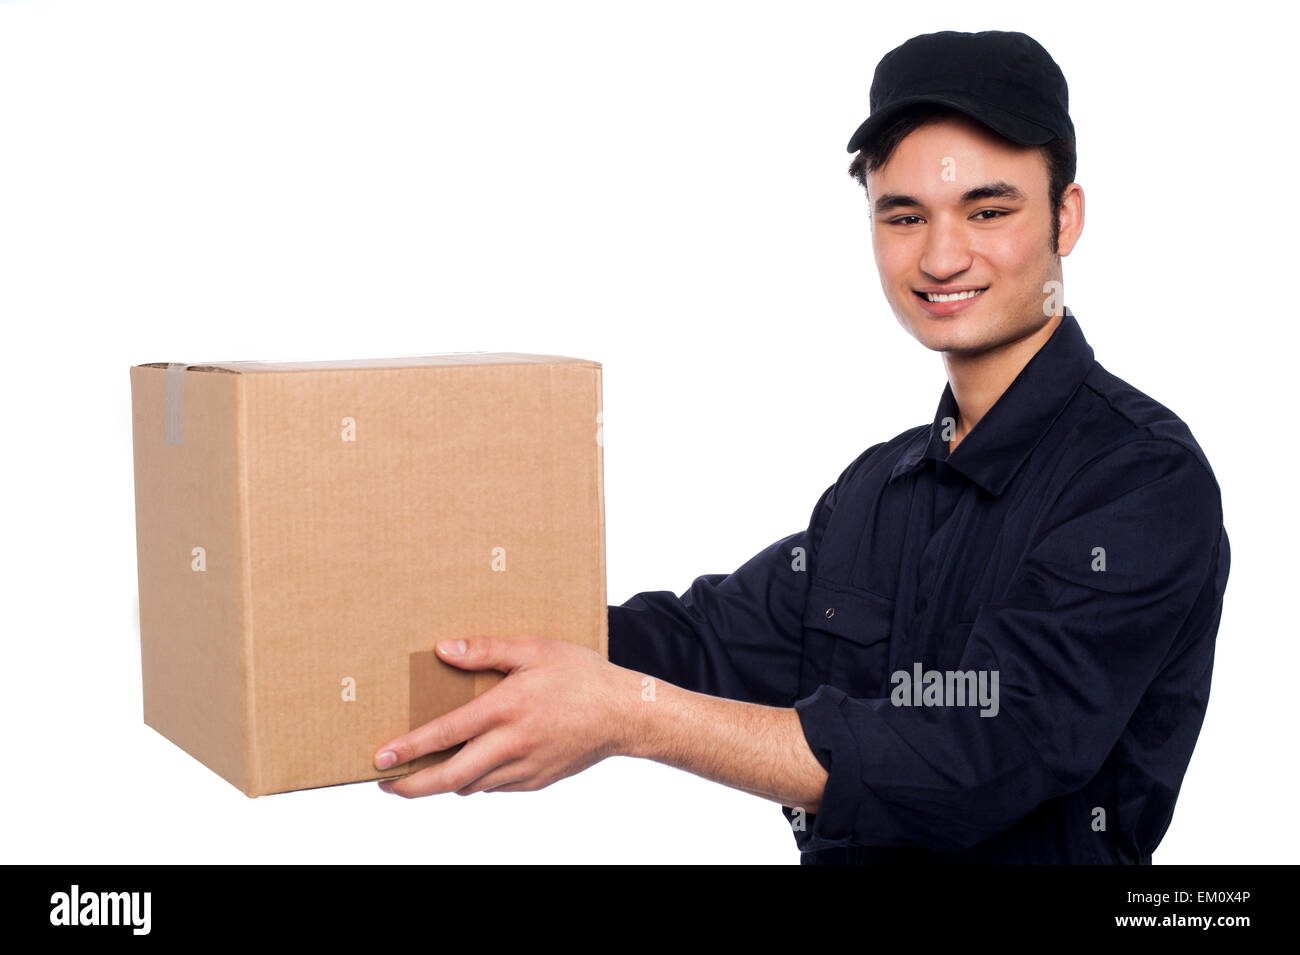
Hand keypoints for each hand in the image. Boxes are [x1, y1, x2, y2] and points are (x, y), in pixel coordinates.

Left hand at [373, 636, 637, 796]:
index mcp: (506, 709)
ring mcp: (524, 768)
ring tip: (421, 776)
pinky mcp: (537, 781)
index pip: (445, 735)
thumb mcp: (534, 649)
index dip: (409, 749)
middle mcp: (511, 745)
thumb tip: (443, 650)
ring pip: (470, 787)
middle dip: (412, 786)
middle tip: (387, 785)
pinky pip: (495, 788)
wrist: (626, 714)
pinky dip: (475, 782)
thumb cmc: (581, 675)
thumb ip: (486, 649)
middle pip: (449, 777)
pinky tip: (470, 769)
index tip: (380, 758)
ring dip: (442, 785)